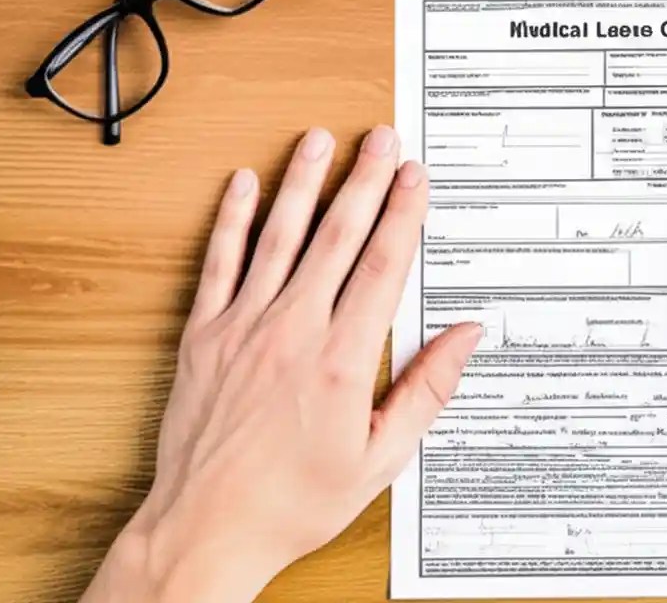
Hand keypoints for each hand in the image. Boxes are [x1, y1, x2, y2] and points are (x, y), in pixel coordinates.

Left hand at [81, 127, 480, 602]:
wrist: (209, 527)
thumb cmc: (295, 501)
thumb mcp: (382, 457)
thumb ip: (426, 390)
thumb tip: (464, 338)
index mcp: (342, 360)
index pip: (383, 266)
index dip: (404, 214)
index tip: (415, 177)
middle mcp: (292, 332)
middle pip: (337, 237)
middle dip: (364, 181)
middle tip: (380, 139)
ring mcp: (242, 328)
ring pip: (279, 237)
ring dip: (301, 183)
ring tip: (318, 142)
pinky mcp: (202, 336)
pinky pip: (219, 264)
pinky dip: (231, 221)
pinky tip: (242, 185)